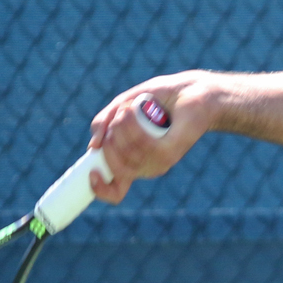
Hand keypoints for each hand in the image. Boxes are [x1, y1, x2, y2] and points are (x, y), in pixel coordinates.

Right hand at [84, 72, 215, 203]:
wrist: (191, 91)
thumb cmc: (157, 99)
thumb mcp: (121, 106)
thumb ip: (103, 123)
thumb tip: (94, 147)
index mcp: (133, 162)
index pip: (115, 191)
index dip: (98, 188)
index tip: (92, 173)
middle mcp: (146, 166)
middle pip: (115, 167)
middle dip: (109, 140)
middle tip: (118, 116)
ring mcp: (159, 161)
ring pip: (127, 154)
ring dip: (120, 126)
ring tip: (131, 107)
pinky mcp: (171, 152)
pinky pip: (143, 146)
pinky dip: (133, 124)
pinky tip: (135, 108)